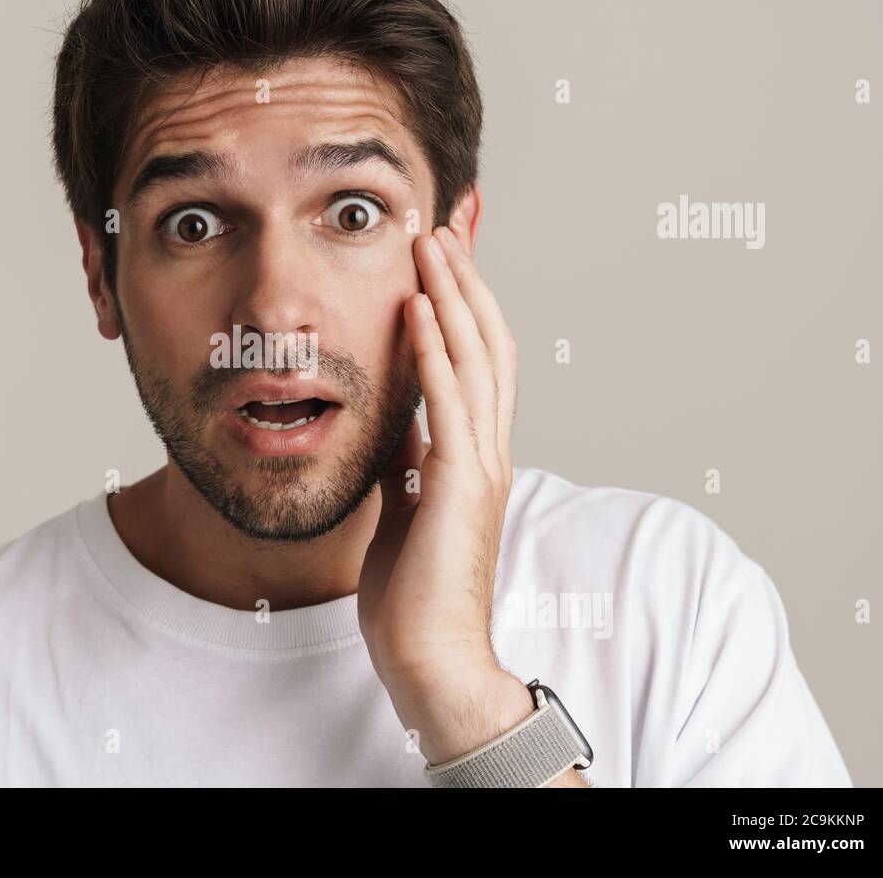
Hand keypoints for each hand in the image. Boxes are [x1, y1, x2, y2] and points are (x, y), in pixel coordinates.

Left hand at [357, 225, 526, 763]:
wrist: (433, 660)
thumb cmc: (415, 595)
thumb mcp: (404, 508)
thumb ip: (408, 462)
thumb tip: (395, 423)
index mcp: (474, 455)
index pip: (477, 360)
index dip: (465, 302)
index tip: (447, 252)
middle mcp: (487, 450)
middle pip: (487, 341)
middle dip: (467, 277)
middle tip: (447, 221)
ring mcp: (480, 465)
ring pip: (475, 358)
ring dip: (452, 293)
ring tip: (431, 239)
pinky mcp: (460, 486)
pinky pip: (448, 402)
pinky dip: (433, 348)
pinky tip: (416, 305)